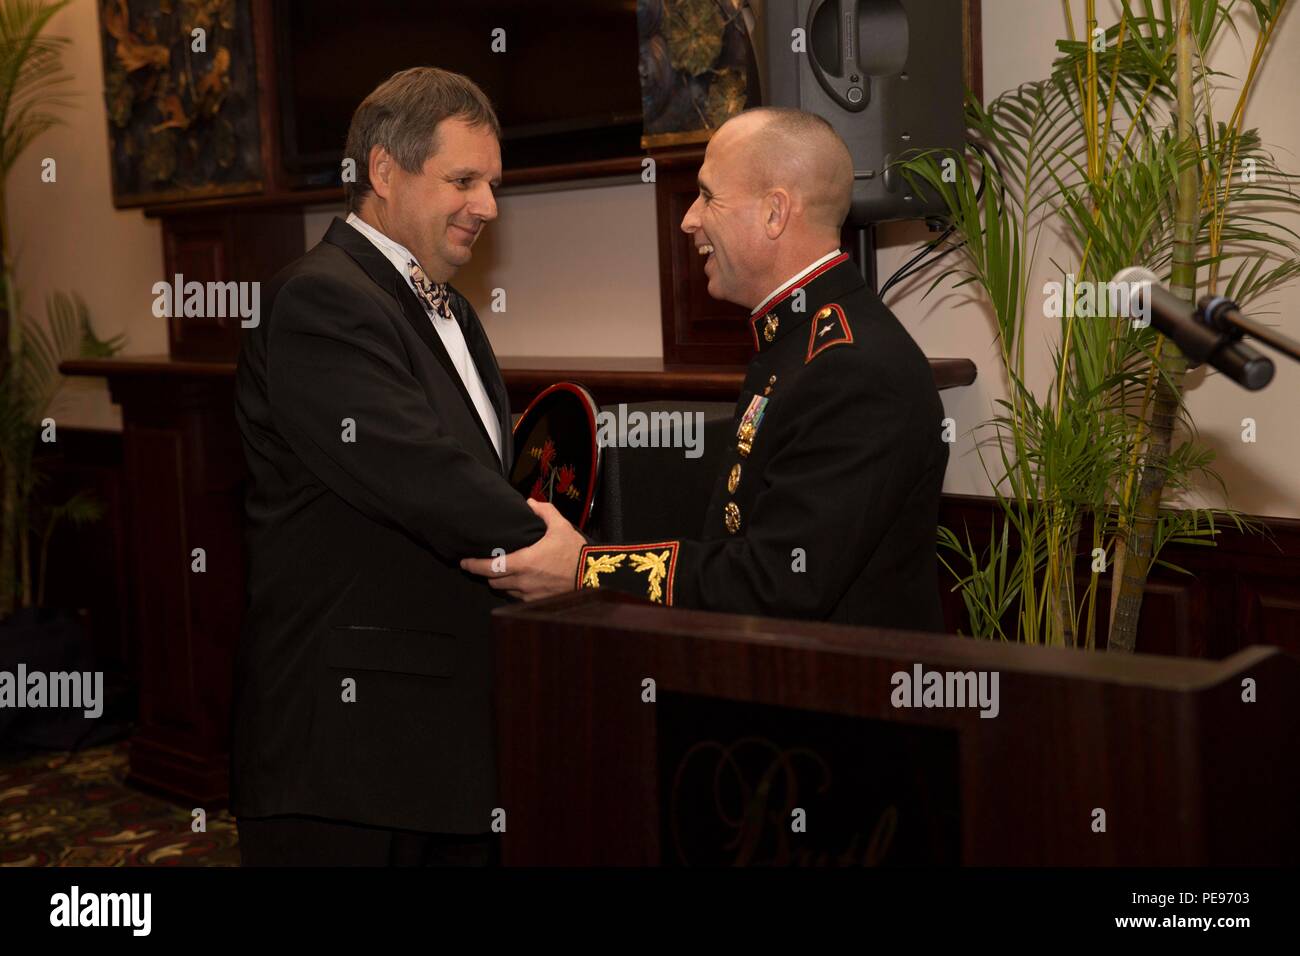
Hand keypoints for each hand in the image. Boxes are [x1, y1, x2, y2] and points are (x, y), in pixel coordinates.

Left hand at [460, 499, 584, 601]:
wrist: (594, 576)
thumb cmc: (576, 553)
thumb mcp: (560, 526)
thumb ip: (544, 512)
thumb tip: (531, 503)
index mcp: (523, 562)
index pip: (488, 567)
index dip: (472, 565)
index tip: (464, 561)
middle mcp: (522, 581)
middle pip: (492, 581)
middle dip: (486, 573)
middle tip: (482, 565)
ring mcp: (530, 594)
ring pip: (504, 590)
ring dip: (500, 582)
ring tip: (500, 573)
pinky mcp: (538, 602)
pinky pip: (518, 598)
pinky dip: (515, 590)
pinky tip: (519, 582)